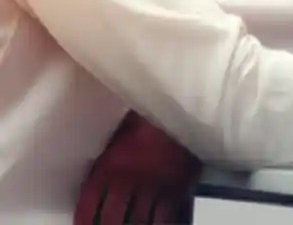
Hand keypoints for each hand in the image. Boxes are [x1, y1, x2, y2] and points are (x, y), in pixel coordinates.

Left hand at [75, 111, 201, 224]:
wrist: (175, 111)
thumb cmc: (146, 119)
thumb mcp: (119, 135)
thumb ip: (109, 158)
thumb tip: (101, 174)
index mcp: (108, 168)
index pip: (89, 205)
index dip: (84, 220)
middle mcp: (126, 181)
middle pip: (111, 217)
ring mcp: (150, 187)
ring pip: (136, 219)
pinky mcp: (173, 189)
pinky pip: (162, 216)